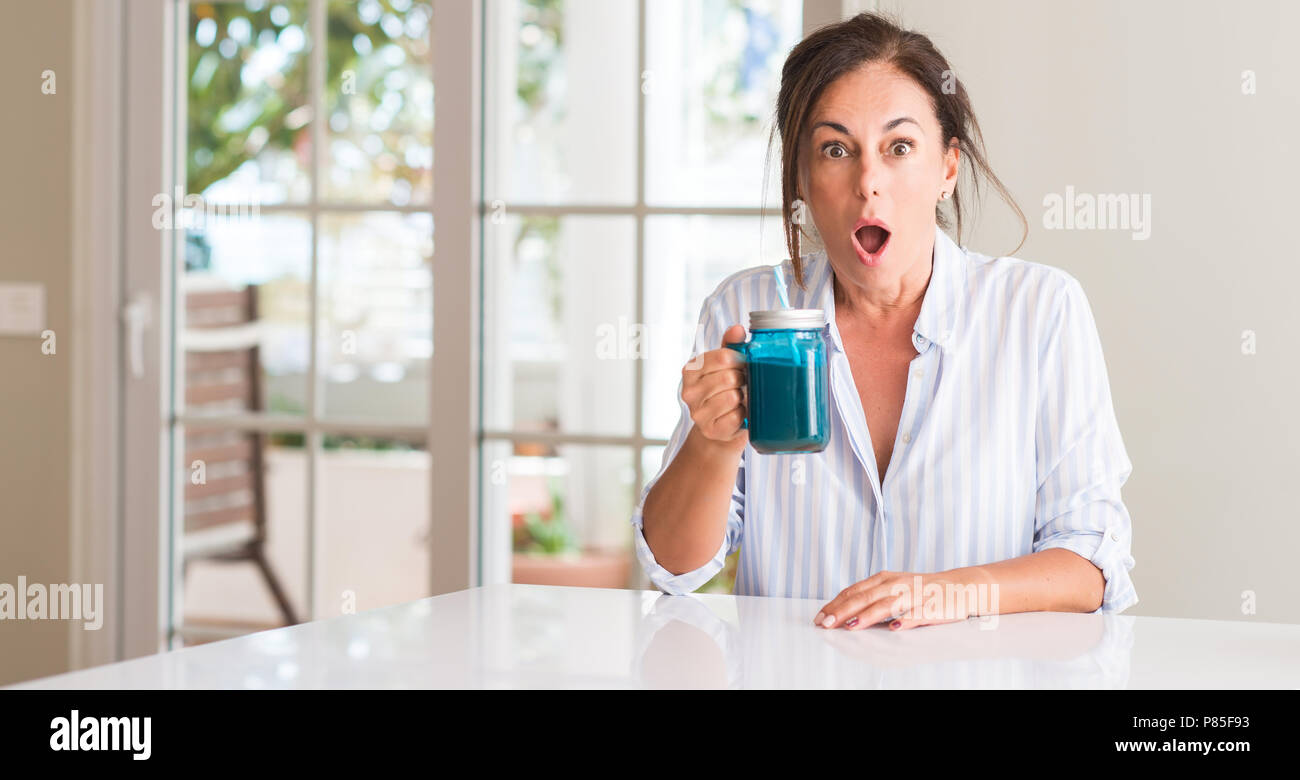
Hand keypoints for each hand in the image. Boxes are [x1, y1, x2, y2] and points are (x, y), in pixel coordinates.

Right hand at [680, 324, 748, 449]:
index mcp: (690, 370)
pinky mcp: (710, 430)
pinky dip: (743, 414)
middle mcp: (689, 391)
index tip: (742, 365)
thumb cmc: (724, 390)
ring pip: (733, 397)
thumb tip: (738, 328)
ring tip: (739, 399)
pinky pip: (736, 416)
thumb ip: (731, 345)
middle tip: (742, 384)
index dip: (740, 360)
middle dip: (743, 380)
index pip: (723, 356)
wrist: (720, 427)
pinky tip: (738, 414)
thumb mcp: (725, 365)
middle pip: (730, 377)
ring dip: (743, 397)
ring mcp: (698, 413)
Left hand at [813, 570, 978, 630]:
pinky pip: (917, 614)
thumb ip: (870, 597)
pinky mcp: (932, 606)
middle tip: (827, 623)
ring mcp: (914, 595)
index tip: (820, 617)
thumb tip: (842, 611)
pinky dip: (906, 620)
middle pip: (865, 597)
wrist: (959, 586)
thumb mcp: (892, 587)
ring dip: (868, 616)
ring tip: (852, 626)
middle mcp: (896, 584)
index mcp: (884, 579)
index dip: (835, 604)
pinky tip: (895, 627)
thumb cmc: (921, 590)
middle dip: (844, 611)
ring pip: (888, 604)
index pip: (854, 591)